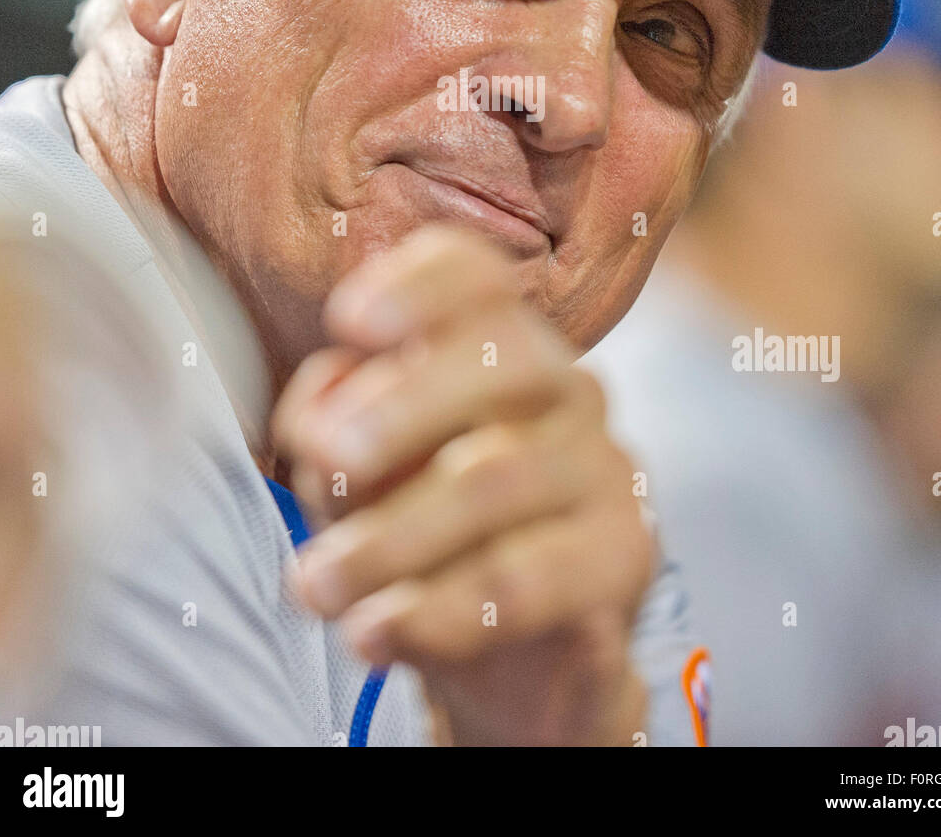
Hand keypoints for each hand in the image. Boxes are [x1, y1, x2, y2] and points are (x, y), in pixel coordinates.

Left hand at [271, 223, 654, 746]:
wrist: (520, 661)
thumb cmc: (428, 534)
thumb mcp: (360, 476)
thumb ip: (331, 430)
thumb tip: (317, 420)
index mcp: (500, 345)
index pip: (475, 279)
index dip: (416, 285)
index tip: (344, 320)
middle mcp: (565, 389)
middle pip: (501, 358)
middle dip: (403, 405)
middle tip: (328, 457)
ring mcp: (603, 469)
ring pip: (499, 476)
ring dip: (391, 534)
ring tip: (317, 583)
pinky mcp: (623, 558)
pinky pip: (531, 576)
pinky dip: (440, 609)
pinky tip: (375, 631)